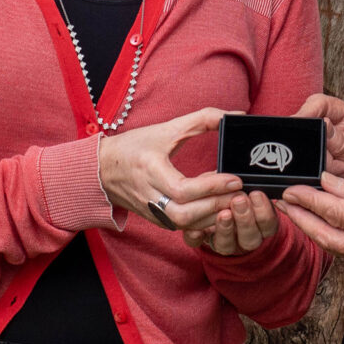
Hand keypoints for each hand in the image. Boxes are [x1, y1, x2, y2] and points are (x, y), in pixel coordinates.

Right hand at [98, 108, 243, 230]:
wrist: (102, 170)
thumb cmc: (133, 147)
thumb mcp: (166, 128)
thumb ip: (202, 120)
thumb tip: (234, 116)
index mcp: (150, 170)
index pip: (184, 189)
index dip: (212, 187)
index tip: (236, 178)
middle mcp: (150, 196)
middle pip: (186, 214)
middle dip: (217, 206)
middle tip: (241, 194)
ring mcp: (153, 212)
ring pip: (187, 225)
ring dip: (213, 216)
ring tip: (234, 200)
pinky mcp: (158, 219)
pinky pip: (184, 227)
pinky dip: (204, 220)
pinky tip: (219, 207)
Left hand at [182, 190, 279, 255]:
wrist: (200, 195)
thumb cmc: (226, 186)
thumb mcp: (234, 181)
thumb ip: (239, 183)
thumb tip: (241, 178)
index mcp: (259, 223)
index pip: (268, 225)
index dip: (264, 212)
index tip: (256, 194)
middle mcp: (244, 238)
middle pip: (251, 239)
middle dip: (246, 219)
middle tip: (239, 200)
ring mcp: (224, 243)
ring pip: (228, 246)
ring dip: (226, 229)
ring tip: (223, 213)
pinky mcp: (201, 241)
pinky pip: (199, 244)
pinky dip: (197, 237)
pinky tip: (196, 230)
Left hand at [280, 168, 343, 270]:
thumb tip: (329, 184)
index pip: (337, 212)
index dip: (309, 199)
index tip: (289, 188)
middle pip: (330, 238)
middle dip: (302, 220)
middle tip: (279, 202)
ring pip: (341, 245)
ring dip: (315, 227)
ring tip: (295, 209)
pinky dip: (336, 232)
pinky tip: (325, 218)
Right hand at [294, 93, 343, 176]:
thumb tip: (324, 125)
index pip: (322, 104)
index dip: (306, 111)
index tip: (296, 124)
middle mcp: (336, 124)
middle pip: (308, 122)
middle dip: (311, 144)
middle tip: (327, 161)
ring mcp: (325, 139)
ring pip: (305, 145)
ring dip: (316, 160)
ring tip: (336, 170)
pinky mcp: (318, 154)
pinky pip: (307, 160)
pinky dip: (315, 170)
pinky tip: (329, 174)